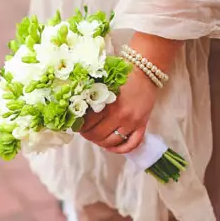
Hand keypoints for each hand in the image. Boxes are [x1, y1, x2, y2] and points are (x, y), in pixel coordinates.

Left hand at [79, 32, 181, 153]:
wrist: (146, 71)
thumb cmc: (122, 75)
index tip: (77, 125)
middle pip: (98, 136)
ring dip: (101, 143)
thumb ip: (90, 96)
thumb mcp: (103, 83)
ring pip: (112, 143)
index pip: (87, 125)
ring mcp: (132, 122)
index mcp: (108, 104)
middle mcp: (121, 115)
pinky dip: (119, 149)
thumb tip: (73, 109)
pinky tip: (111, 147)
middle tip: (85, 132)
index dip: (79, 127)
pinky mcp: (142, 125)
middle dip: (88, 136)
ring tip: (97, 137)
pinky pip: (131, 144)